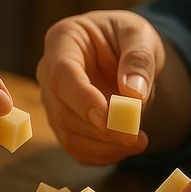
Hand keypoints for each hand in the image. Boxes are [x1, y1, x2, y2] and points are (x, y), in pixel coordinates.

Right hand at [36, 10, 163, 164]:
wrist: (125, 54)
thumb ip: (139, 60)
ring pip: (68, 135)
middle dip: (101, 130)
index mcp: (63, 40)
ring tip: (140, 140)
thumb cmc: (129, 38)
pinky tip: (127, 147)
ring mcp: (53, 102)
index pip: (63, 75)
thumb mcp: (141, 35)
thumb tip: (134, 94)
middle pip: (63, 111)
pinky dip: (103, 155)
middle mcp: (49, 73)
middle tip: (137, 137)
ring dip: (105, 146)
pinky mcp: (64, 125)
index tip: (112, 119)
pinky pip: (77, 149)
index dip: (84, 100)